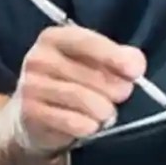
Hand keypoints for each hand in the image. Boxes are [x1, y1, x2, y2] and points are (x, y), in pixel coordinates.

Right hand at [8, 25, 146, 156]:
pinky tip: (91, 125)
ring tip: (106, 113)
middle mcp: (38, 58)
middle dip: (115, 90)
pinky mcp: (31, 113)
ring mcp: (31, 86)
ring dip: (104, 111)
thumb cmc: (68, 82)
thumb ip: (117, 57)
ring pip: (83, 99)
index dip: (113, 56)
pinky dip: (89, 126)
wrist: (31, 115)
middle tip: (121, 96)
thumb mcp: (90, 62)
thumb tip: (135, 64)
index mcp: (53, 38)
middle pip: (91, 75)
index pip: (87, 42)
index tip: (135, 71)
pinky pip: (72, 121)